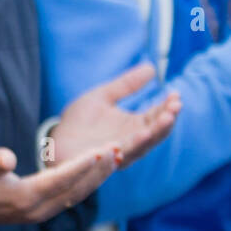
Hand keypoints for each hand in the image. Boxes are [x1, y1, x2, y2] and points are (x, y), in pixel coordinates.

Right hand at [0, 145, 116, 226]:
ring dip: (98, 176)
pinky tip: (98, 170)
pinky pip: (72, 195)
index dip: (80, 165)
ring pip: (77, 193)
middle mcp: (37, 208)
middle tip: (118, 149)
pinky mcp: (43, 209)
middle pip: (76, 189)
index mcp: (23, 197)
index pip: (59, 179)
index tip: (100, 151)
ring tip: (115, 157)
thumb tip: (7, 157)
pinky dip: (88, 182)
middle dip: (98, 170)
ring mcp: (42, 211)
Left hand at [47, 63, 179, 169]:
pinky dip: (129, 147)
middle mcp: (131, 142)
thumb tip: (151, 67)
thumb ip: (126, 85)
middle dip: (166, 121)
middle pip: (155, 133)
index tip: (176, 94)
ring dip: (154, 134)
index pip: (157, 117)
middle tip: (175, 106)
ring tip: (166, 119)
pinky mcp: (102, 162)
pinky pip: (118, 157)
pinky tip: (138, 136)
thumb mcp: (103, 96)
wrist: (55, 140)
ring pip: (141, 146)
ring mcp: (118, 154)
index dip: (168, 106)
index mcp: (134, 126)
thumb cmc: (80, 121)